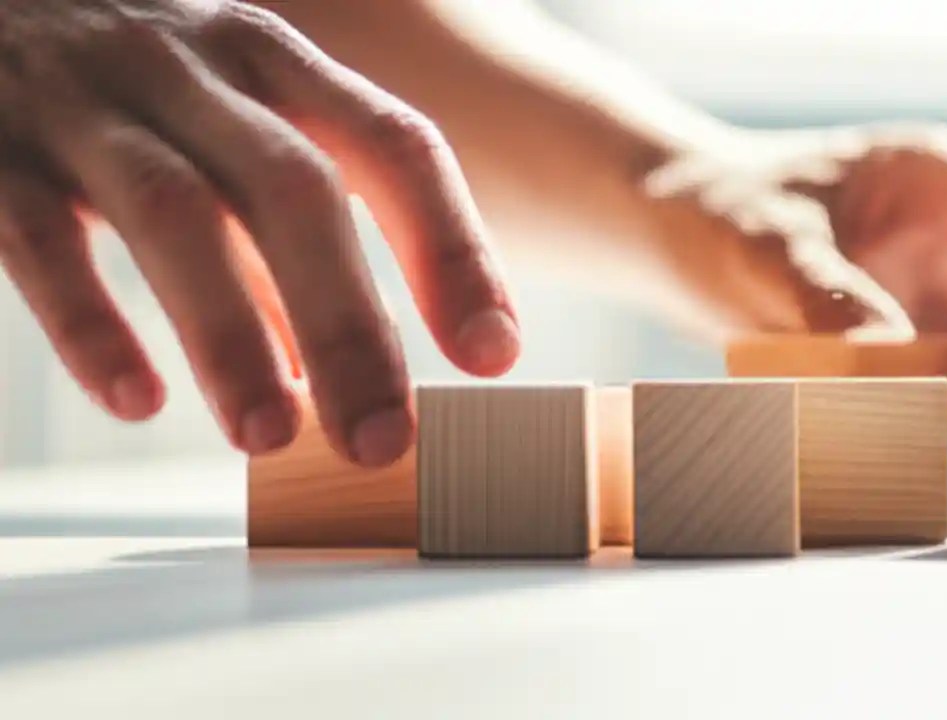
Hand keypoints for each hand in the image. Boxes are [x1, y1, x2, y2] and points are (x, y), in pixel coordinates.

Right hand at [0, 0, 519, 464]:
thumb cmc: (127, 83)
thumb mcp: (221, 125)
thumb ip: (274, 241)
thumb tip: (319, 366)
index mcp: (274, 63)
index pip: (397, 147)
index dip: (453, 250)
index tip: (494, 355)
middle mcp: (192, 69)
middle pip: (297, 189)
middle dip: (351, 324)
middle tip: (384, 439)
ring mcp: (87, 99)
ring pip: (177, 213)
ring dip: (233, 337)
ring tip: (272, 436)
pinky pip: (41, 238)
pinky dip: (93, 324)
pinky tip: (138, 400)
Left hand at [646, 124, 946, 422]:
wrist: (666, 232)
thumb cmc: (714, 212)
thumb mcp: (764, 248)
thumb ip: (828, 298)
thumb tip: (895, 360)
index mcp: (925, 176)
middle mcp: (945, 228)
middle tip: (945, 400)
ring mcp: (930, 280)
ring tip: (888, 406)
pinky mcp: (908, 328)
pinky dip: (930, 398)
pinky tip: (875, 411)